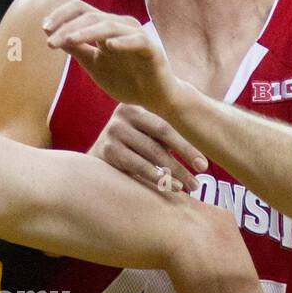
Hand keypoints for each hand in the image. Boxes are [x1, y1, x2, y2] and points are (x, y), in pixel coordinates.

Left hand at [42, 0, 184, 116]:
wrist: (154, 97)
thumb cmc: (126, 79)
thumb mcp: (94, 64)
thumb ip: (77, 49)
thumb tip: (53, 35)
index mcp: (105, 27)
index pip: (80, 11)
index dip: (61, 16)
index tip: (45, 30)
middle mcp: (120, 26)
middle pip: (90, 16)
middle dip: (67, 28)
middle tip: (50, 43)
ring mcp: (136, 36)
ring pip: (109, 25)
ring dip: (86, 32)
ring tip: (70, 41)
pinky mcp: (151, 49)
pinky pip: (137, 40)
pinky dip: (123, 42)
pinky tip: (108, 46)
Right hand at [89, 103, 207, 191]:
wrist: (87, 167)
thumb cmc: (126, 150)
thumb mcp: (143, 136)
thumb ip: (164, 135)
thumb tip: (202, 149)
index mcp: (136, 106)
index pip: (167, 126)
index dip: (188, 146)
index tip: (204, 165)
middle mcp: (123, 114)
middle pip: (162, 137)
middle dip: (184, 159)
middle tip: (200, 178)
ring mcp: (113, 131)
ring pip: (152, 153)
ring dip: (174, 171)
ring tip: (189, 186)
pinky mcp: (106, 150)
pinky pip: (137, 165)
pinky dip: (156, 177)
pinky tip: (170, 186)